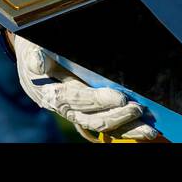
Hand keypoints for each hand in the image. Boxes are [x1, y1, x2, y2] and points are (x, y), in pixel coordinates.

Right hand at [13, 34, 157, 141]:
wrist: (32, 63)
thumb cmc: (35, 52)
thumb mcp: (31, 50)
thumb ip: (35, 57)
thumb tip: (38, 62)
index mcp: (51, 94)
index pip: (78, 99)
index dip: (99, 100)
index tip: (121, 98)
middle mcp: (65, 108)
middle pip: (93, 118)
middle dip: (117, 117)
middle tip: (138, 110)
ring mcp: (77, 114)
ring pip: (102, 126)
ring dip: (126, 128)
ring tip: (149, 131)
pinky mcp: (86, 114)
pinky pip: (106, 125)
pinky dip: (124, 128)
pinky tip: (143, 129)